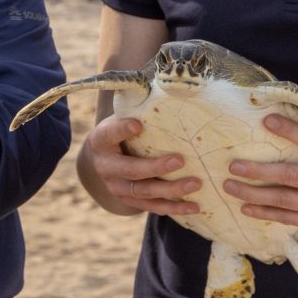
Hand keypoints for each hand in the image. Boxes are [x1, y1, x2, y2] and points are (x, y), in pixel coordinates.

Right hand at [85, 115, 199, 216]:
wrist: (102, 161)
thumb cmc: (119, 133)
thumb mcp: (120, 118)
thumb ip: (136, 111)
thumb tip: (168, 90)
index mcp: (101, 141)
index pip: (110, 134)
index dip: (122, 130)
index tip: (138, 124)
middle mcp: (106, 167)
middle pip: (131, 170)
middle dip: (156, 168)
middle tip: (180, 160)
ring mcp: (117, 188)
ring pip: (144, 192)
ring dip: (171, 190)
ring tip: (196, 184)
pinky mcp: (130, 201)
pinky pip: (153, 207)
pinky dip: (174, 208)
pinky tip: (195, 207)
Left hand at [223, 115, 297, 232]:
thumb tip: (289, 104)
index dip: (291, 130)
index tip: (265, 120)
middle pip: (292, 177)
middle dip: (259, 172)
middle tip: (233, 166)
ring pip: (287, 201)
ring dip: (255, 195)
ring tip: (230, 187)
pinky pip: (292, 219)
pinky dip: (267, 213)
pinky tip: (246, 207)